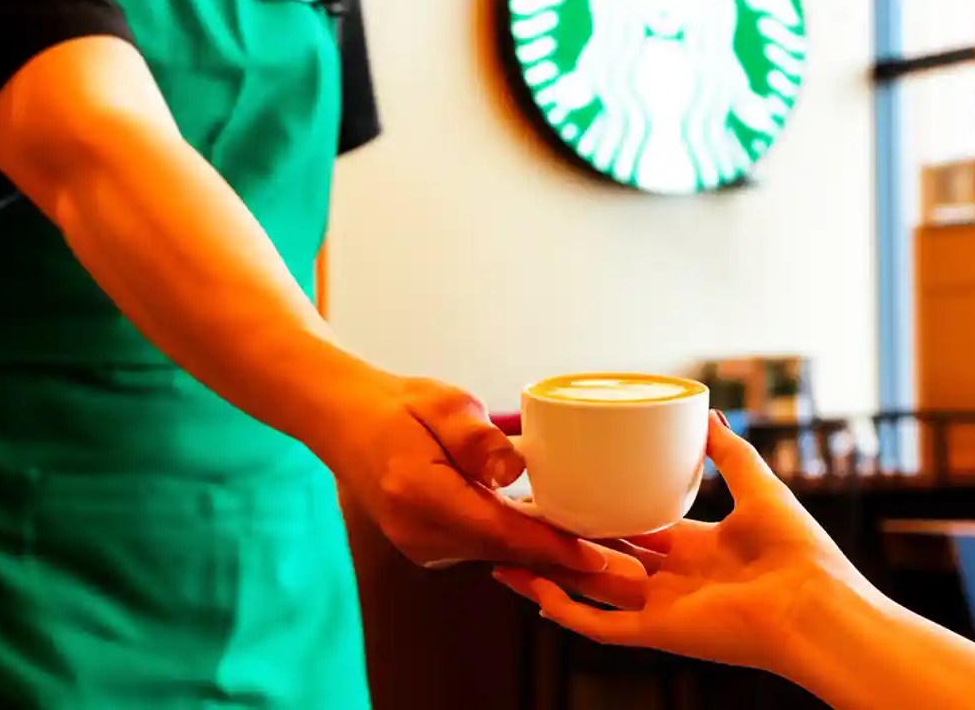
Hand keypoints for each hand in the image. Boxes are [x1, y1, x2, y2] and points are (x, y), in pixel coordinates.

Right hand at [326, 376, 606, 572]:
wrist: (345, 422)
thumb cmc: (396, 406)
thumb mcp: (439, 403)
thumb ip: (475, 437)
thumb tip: (512, 466)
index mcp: (422, 496)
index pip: (501, 531)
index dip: (555, 548)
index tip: (601, 558)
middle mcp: (421, 533)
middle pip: (509, 553)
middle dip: (569, 563)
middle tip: (629, 572)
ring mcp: (422, 546)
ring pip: (500, 555)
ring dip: (551, 558)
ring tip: (611, 562)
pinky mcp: (429, 547)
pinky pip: (485, 549)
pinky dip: (524, 548)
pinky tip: (564, 546)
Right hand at [492, 411, 873, 675]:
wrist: (817, 606)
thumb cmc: (802, 554)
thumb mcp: (759, 486)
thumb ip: (730, 453)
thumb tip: (708, 415)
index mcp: (696, 550)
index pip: (635, 530)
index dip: (599, 512)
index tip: (566, 490)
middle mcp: (673, 582)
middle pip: (603, 558)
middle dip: (563, 540)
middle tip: (525, 515)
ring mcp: (661, 610)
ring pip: (589, 590)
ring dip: (547, 574)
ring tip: (504, 553)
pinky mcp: (657, 634)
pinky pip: (599, 625)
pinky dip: (564, 610)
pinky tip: (532, 588)